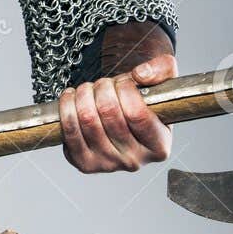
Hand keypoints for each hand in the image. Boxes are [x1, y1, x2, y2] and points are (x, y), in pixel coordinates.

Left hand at [59, 51, 176, 173]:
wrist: (121, 117)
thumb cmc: (144, 101)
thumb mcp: (165, 80)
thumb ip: (163, 69)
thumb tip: (140, 75)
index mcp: (159, 147)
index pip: (137, 114)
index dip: (125, 89)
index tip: (123, 81)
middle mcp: (135, 161)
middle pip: (109, 113)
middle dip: (103, 88)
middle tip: (104, 83)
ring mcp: (108, 164)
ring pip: (87, 119)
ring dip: (84, 94)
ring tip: (89, 89)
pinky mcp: (84, 163)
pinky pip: (69, 131)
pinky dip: (66, 107)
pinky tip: (72, 98)